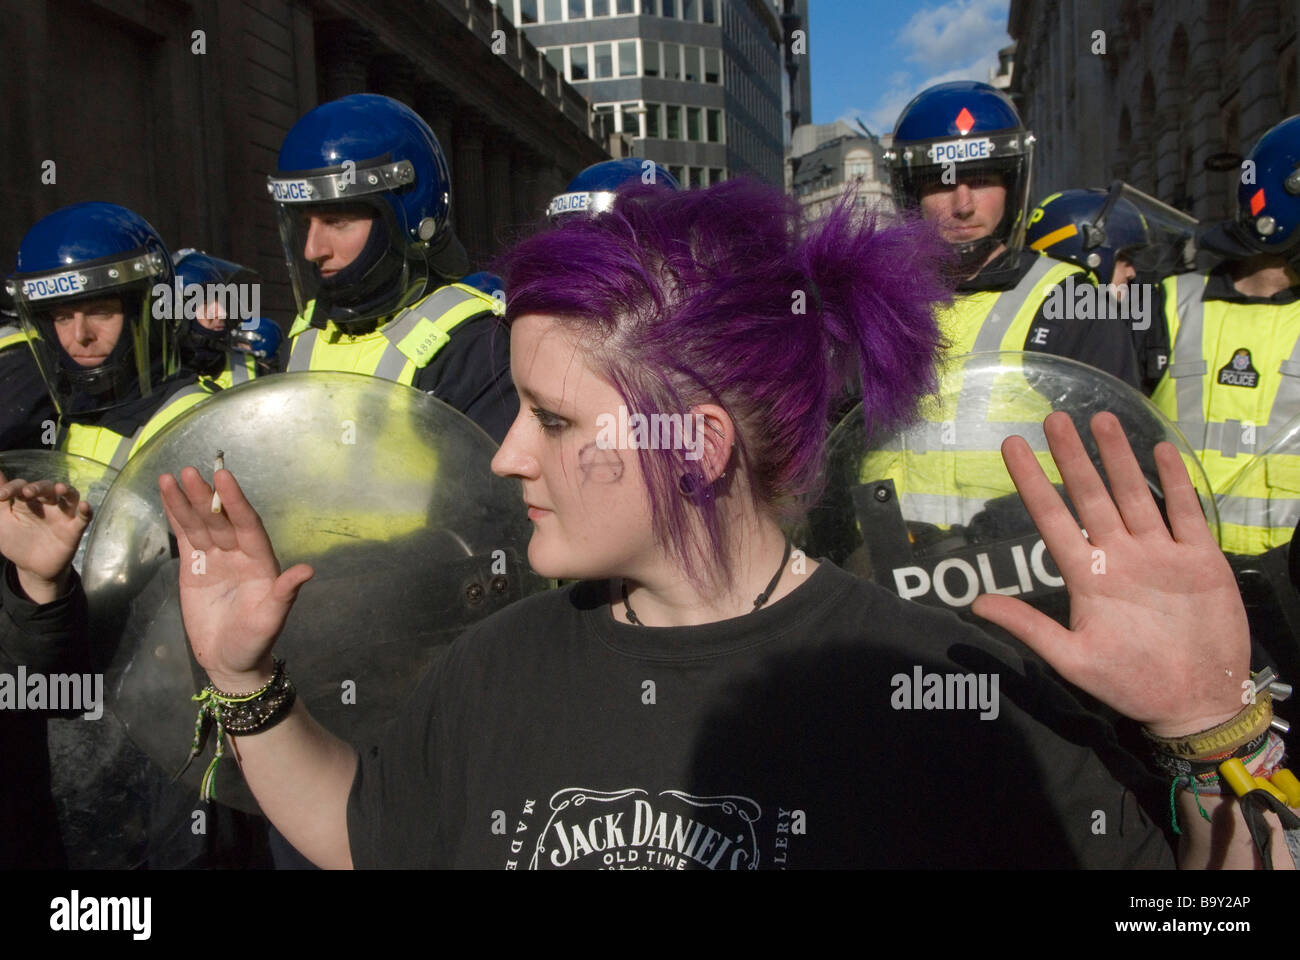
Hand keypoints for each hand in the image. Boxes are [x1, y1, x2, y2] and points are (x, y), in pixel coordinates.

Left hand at [0, 470, 92, 602]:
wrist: (32, 568)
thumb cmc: (16, 542)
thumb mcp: (2, 521)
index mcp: (28, 501)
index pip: (22, 486)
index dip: (12, 488)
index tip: (2, 496)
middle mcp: (47, 504)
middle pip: (47, 488)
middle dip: (38, 487)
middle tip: (28, 491)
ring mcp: (62, 516)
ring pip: (69, 496)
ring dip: (66, 490)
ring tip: (59, 488)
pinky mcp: (74, 529)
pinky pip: (84, 517)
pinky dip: (86, 510)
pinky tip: (84, 505)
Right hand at [159, 467, 312, 690]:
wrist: (230, 660)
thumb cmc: (255, 640)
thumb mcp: (271, 619)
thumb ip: (285, 594)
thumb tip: (307, 570)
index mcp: (261, 561)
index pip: (247, 525)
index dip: (236, 502)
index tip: (224, 478)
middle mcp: (239, 553)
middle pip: (221, 520)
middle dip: (205, 497)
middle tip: (191, 472)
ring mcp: (216, 558)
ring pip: (201, 524)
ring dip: (186, 501)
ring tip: (172, 477)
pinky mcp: (195, 566)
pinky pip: (186, 536)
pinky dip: (176, 516)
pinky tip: (167, 494)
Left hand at [971, 411, 1248, 736]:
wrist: (1197, 702)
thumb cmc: (1132, 683)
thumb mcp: (1074, 660)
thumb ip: (1029, 627)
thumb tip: (976, 605)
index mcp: (1088, 576)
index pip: (1052, 518)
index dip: (1032, 482)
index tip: (1011, 447)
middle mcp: (1119, 556)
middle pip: (1091, 497)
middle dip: (1073, 458)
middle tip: (1053, 418)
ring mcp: (1159, 554)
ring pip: (1134, 495)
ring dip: (1118, 458)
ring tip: (1101, 419)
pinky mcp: (1199, 559)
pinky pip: (1184, 513)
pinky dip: (1174, 483)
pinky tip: (1160, 451)